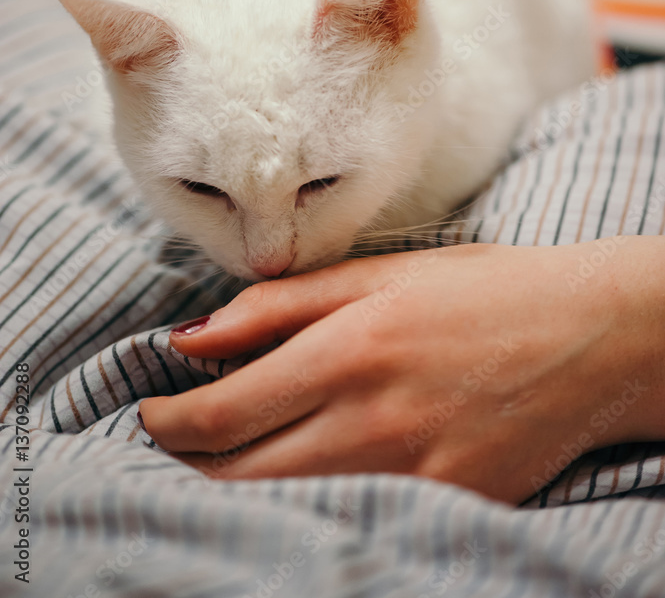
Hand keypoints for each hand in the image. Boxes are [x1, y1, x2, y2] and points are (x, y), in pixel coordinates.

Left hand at [139, 237, 664, 502]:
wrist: (590, 336)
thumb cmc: (478, 292)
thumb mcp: (377, 274)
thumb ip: (277, 306)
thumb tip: (189, 340)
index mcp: (350, 349)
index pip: (222, 413)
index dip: (168, 422)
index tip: (151, 412)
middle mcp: (373, 421)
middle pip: (240, 476)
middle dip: (186, 465)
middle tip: (172, 443)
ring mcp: (412, 476)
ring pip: (284, 509)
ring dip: (232, 491)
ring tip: (219, 464)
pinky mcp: (446, 509)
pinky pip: (349, 522)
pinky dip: (302, 508)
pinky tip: (296, 480)